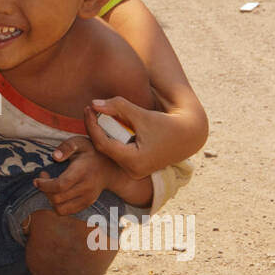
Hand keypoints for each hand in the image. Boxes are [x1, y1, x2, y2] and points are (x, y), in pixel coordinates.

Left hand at [34, 136, 125, 216]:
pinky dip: (57, 205)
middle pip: (58, 198)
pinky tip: (57, 193)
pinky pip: (67, 211)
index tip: (37, 179)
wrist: (110, 167)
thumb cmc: (91, 152)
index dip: (45, 185)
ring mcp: (88, 198)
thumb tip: (54, 157)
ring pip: (60, 208)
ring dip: (49, 199)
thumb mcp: (79, 143)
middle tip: (43, 178)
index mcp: (83, 172)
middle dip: (44, 190)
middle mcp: (86, 188)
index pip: (60, 185)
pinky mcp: (86, 204)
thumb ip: (67, 147)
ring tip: (49, 187)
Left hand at [83, 95, 197, 178]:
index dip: (92, 124)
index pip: (103, 143)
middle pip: (104, 148)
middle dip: (95, 128)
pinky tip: (107, 123)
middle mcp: (133, 170)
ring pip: (109, 151)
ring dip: (102, 133)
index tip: (88, 108)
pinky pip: (116, 152)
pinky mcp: (135, 168)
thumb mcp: (141, 114)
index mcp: (134, 161)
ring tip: (97, 114)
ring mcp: (134, 171)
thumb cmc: (166, 123)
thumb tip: (94, 103)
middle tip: (89, 109)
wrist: (187, 135)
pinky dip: (111, 138)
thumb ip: (118, 107)